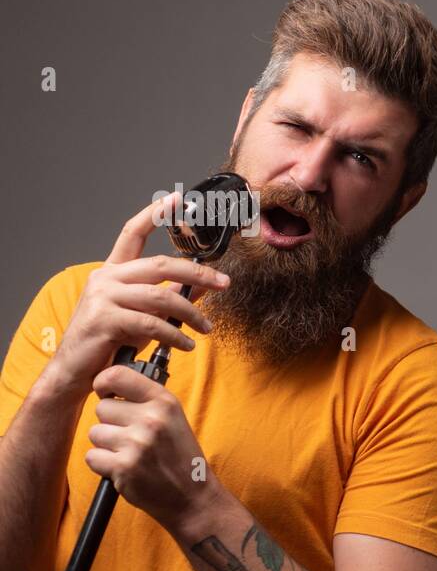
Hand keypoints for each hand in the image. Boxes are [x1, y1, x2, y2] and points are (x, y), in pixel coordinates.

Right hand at [47, 192, 230, 394]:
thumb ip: (171, 298)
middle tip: (224, 283)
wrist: (77, 372)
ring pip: (159, 297)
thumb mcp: (144, 315)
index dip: (154, 214)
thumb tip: (206, 285)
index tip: (177, 198)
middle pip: (159, 265)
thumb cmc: (111, 341)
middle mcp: (106, 278)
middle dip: (197, 273)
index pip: (132, 233)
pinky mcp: (103, 319)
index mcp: (113, 272)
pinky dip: (174, 334)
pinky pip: (150, 323)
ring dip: (190, 313)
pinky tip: (186, 344)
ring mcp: (102, 297)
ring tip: (206, 328)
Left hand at [84, 363, 220, 531]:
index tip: (106, 393)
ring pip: (95, 433)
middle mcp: (152, 419)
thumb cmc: (179, 456)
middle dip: (110, 423)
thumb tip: (109, 382)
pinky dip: (103, 465)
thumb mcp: (173, 418)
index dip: (104, 383)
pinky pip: (92, 457)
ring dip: (107, 446)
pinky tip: (125, 469)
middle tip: (132, 437)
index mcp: (165, 402)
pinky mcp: (124, 467)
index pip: (117, 375)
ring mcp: (137, 443)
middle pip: (102, 408)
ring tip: (131, 454)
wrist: (192, 496)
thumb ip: (145, 399)